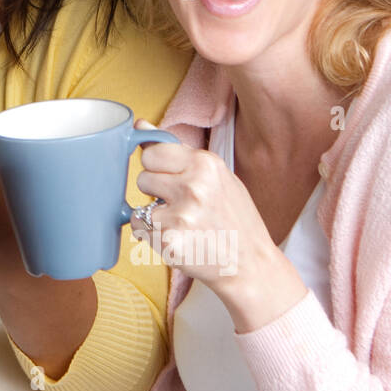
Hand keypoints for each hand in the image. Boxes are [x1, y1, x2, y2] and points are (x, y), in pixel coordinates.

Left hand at [128, 118, 302, 328]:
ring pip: (138, 206)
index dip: (158, 167)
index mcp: (206, 164)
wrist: (251, 266)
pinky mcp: (169, 242)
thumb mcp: (216, 176)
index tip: (171, 178)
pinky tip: (177, 239)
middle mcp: (193, 186)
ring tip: (181, 224)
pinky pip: (140, 229)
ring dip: (153, 216)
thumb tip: (139, 125)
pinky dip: (151, 236)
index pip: (153, 152)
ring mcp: (180, 216)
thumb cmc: (234, 218)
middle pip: (143, 177)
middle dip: (155, 191)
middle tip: (180, 205)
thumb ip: (177, 152)